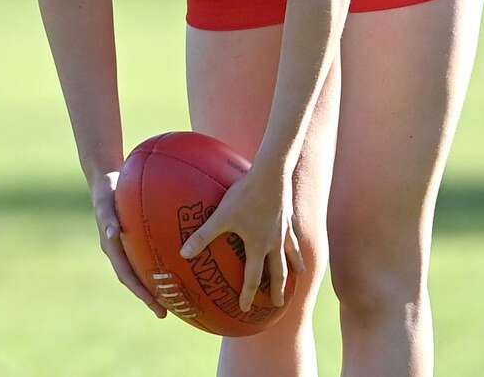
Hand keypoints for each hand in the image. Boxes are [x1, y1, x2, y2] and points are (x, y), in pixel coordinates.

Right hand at [90, 170, 166, 319]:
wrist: (104, 181)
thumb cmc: (106, 192)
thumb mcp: (105, 204)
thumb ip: (107, 219)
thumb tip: (112, 233)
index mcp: (111, 248)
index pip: (126, 276)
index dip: (140, 291)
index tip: (154, 304)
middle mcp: (118, 252)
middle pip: (134, 280)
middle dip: (148, 297)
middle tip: (164, 312)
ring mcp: (124, 247)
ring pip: (139, 271)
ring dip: (152, 285)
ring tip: (171, 297)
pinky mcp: (132, 239)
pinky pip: (145, 256)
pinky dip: (156, 265)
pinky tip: (174, 265)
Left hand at [177, 164, 307, 311]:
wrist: (272, 174)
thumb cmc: (245, 196)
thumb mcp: (221, 216)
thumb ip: (203, 236)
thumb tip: (183, 254)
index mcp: (258, 247)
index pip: (253, 277)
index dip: (248, 294)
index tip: (246, 308)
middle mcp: (275, 242)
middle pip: (279, 272)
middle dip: (277, 289)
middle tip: (278, 304)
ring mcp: (285, 230)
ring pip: (293, 254)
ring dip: (295, 266)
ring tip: (300, 274)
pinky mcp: (289, 216)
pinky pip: (295, 234)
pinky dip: (298, 241)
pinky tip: (297, 240)